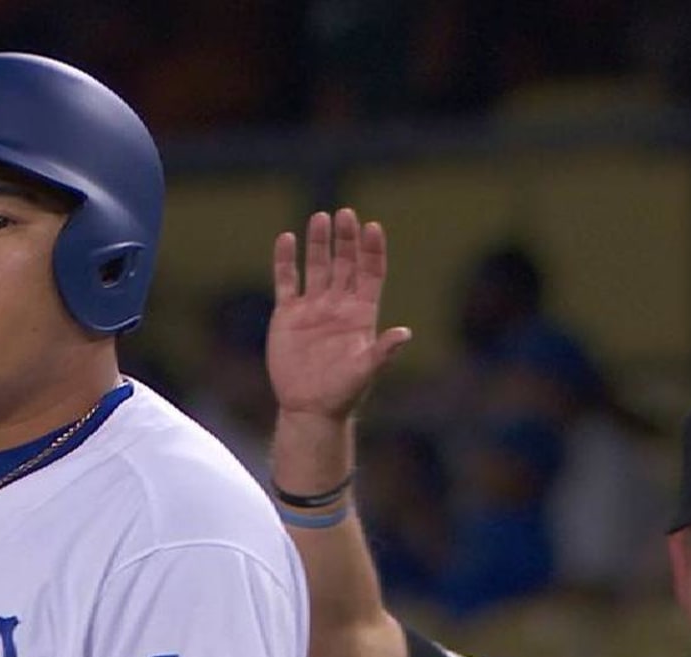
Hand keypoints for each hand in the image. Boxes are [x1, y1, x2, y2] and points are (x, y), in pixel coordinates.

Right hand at [268, 209, 411, 421]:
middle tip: (345, 214)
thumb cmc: (342, 393)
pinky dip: (285, 261)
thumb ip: (382, 352)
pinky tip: (285, 239)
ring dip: (318, 243)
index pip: (370, 274)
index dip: (372, 251)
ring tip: (320, 217)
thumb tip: (405, 333)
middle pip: (344, 264)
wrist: (308, 408)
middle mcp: (338, 305)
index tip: (372, 227)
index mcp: (361, 314)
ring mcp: (312, 308)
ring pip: (316, 267)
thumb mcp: (365, 372)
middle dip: (346, 239)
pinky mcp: (288, 315)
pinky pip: (286, 281)